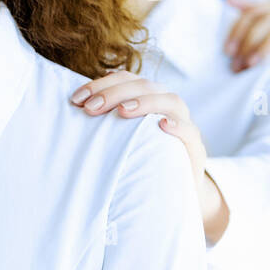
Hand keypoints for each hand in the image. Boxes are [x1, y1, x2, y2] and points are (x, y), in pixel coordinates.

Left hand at [70, 72, 207, 198]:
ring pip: (170, 101)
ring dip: (145, 102)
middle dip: (115, 94)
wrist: (176, 190)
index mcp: (148, 96)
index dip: (100, 84)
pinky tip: (163, 126)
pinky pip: (190, 131)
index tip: (76, 99)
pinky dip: (178, 126)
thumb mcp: (122, 136)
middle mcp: (166, 104)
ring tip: (123, 111)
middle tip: (91, 108)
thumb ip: (107, 120)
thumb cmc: (142, 157)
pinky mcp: (195, 148)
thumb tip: (75, 108)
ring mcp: (183, 123)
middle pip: (144, 86)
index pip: (125, 79)